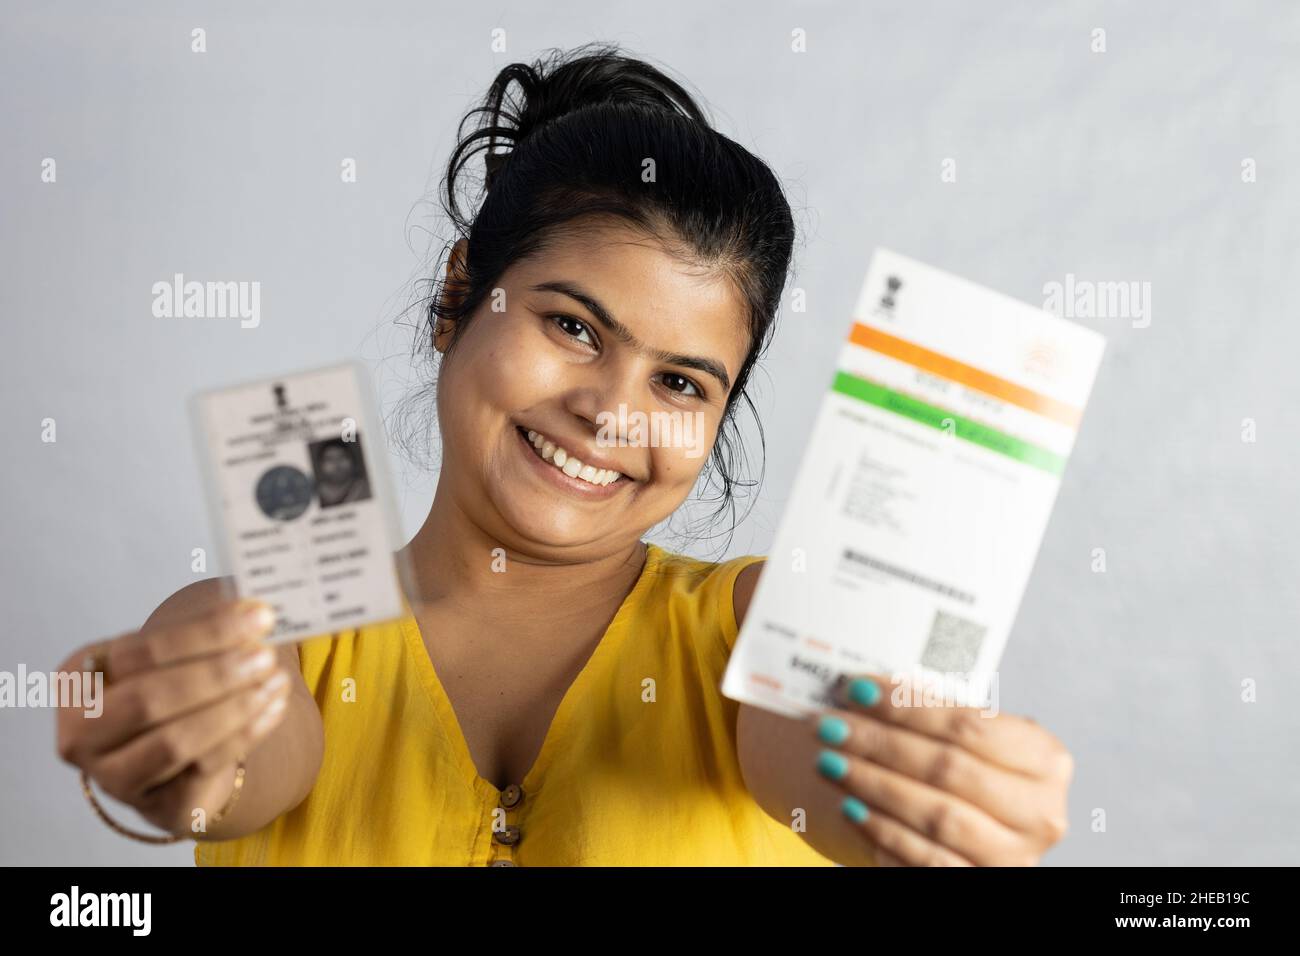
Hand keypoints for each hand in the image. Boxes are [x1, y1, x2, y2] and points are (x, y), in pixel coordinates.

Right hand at [56, 599, 292, 837]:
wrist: (174, 758)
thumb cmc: (170, 691)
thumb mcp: (172, 657)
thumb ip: (203, 635)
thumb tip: (254, 611)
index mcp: (79, 678)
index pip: (140, 651)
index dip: (203, 633)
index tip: (256, 615)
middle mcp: (82, 731)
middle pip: (150, 699)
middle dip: (216, 674)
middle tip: (265, 653)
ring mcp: (113, 776)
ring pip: (176, 740)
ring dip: (235, 707)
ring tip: (276, 680)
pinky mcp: (155, 804)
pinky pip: (205, 767)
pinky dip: (247, 733)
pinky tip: (274, 707)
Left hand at [808, 672, 1072, 865]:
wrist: (985, 830)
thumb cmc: (971, 769)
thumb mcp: (970, 736)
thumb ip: (933, 712)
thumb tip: (864, 688)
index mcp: (1045, 758)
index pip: (970, 724)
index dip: (907, 706)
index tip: (857, 688)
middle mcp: (1040, 812)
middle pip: (949, 769)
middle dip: (881, 743)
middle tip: (830, 725)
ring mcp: (1014, 855)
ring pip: (937, 816)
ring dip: (874, 785)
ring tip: (830, 761)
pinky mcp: (982, 883)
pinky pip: (926, 859)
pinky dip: (884, 831)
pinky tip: (851, 806)